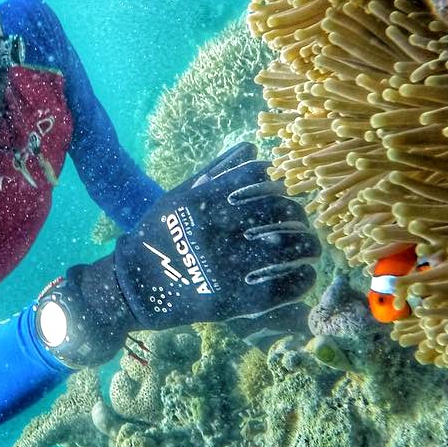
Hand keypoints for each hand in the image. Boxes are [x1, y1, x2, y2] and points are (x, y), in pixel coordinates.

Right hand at [115, 143, 318, 327]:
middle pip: (280, 211)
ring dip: (308, 244)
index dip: (277, 181)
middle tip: (303, 220)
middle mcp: (218, 230)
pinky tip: (304, 275)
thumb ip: (216, 171)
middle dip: (298, 213)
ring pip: (289, 247)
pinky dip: (301, 280)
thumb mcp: (180, 195)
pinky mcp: (236, 298)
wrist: (136, 285)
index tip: (283, 189)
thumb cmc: (159, 234)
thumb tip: (252, 148)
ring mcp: (228, 265)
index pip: (258, 176)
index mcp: (204, 200)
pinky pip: (283, 286)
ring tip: (311, 247)